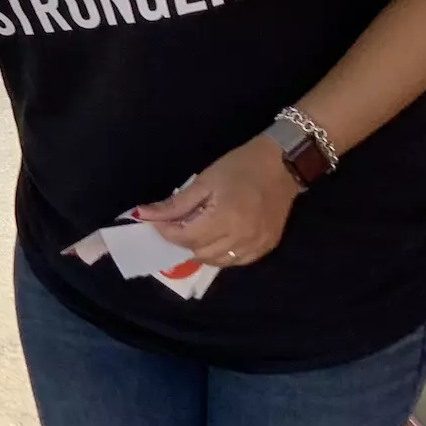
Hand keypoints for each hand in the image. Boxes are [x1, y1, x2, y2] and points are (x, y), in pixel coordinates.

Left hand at [135, 137, 298, 268]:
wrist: (283, 164)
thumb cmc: (241, 166)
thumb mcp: (205, 181)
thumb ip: (175, 204)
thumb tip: (143, 215)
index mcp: (224, 219)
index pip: (185, 237)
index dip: (166, 231)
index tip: (156, 222)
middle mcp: (240, 238)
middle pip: (199, 252)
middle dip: (182, 241)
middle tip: (176, 226)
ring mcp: (256, 246)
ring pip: (216, 261)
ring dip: (200, 250)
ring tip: (196, 232)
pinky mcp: (266, 247)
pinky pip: (237, 262)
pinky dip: (222, 255)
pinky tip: (218, 239)